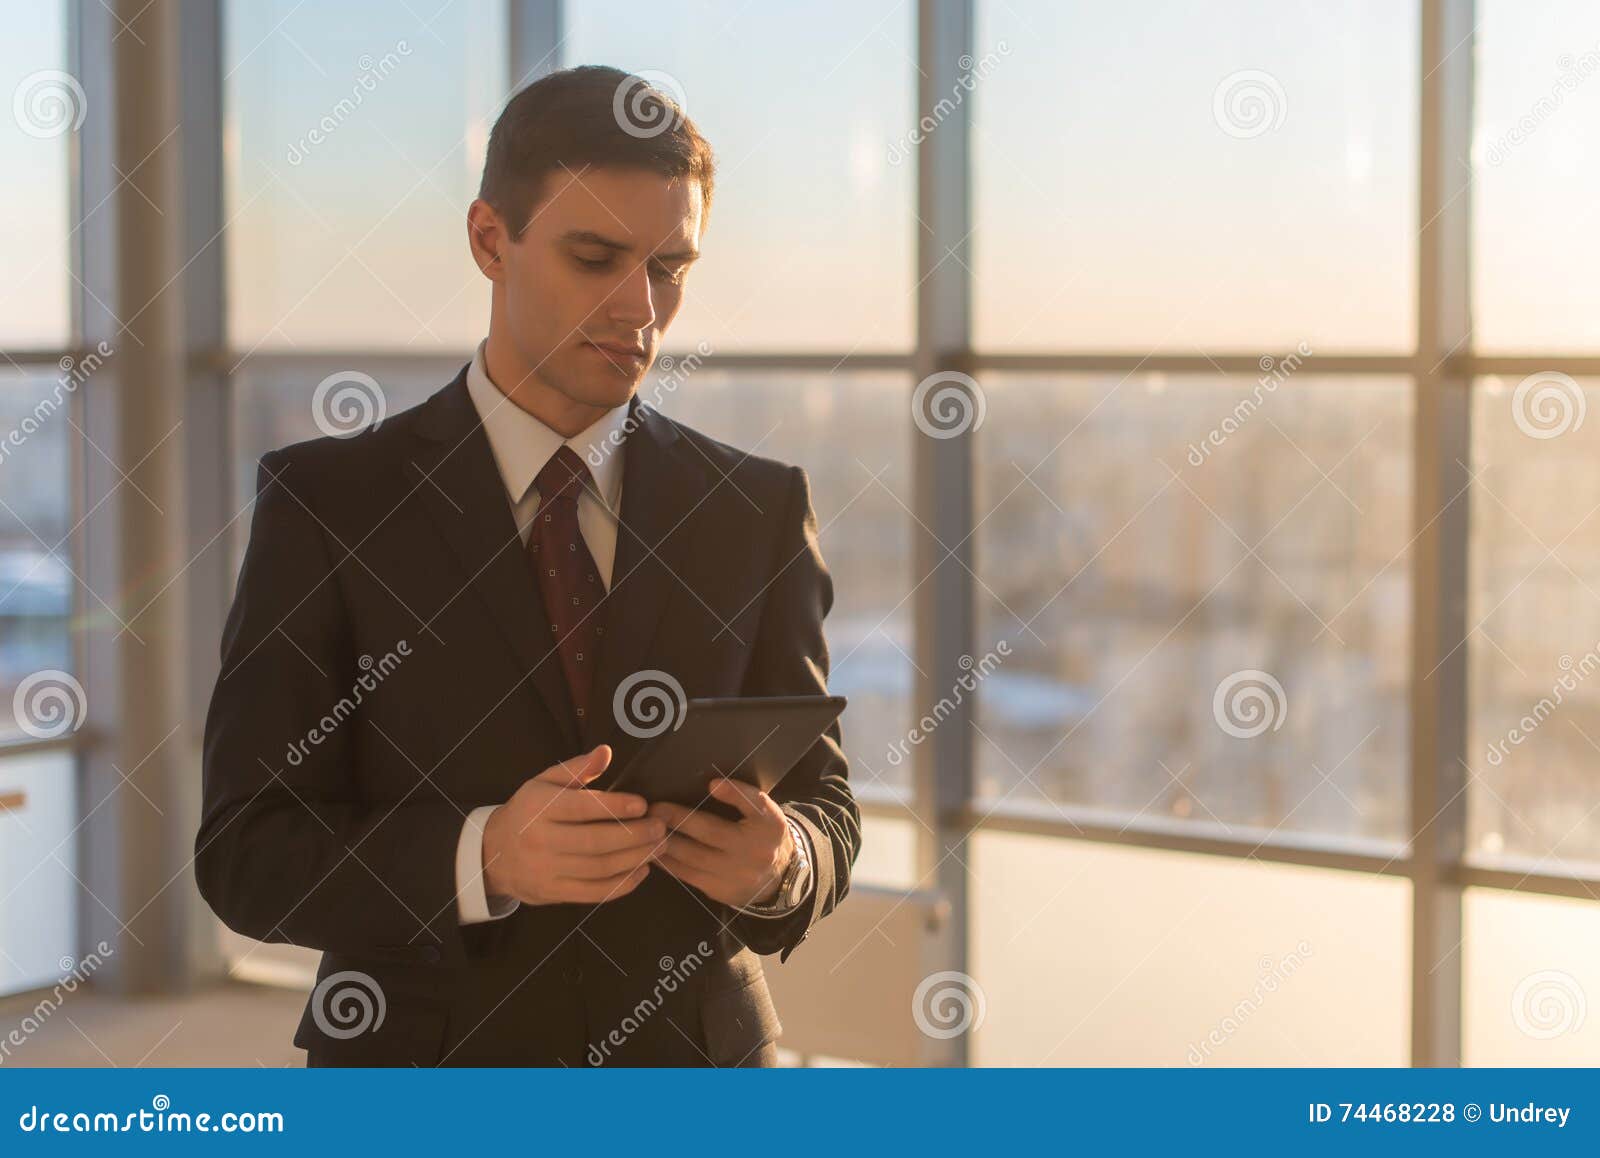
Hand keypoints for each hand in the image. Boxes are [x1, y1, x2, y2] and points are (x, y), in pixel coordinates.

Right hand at [481, 745, 664, 905]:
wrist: (493, 853)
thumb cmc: (528, 811)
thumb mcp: (544, 782)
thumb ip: (577, 768)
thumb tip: (606, 752)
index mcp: (539, 808)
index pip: (583, 808)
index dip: (616, 806)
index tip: (643, 804)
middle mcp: (541, 841)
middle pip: (596, 843)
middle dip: (635, 836)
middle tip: (660, 828)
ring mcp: (546, 871)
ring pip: (600, 869)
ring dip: (636, 859)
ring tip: (659, 847)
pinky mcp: (553, 894)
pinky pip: (595, 893)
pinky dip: (623, 884)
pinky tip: (641, 870)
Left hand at [647, 778, 794, 908]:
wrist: (777, 878)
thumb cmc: (764, 836)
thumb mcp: (765, 813)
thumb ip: (744, 796)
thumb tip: (712, 784)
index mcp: (767, 827)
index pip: (752, 806)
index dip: (733, 794)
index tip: (710, 784)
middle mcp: (752, 852)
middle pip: (710, 833)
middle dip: (678, 819)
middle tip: (654, 809)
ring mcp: (734, 875)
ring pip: (694, 857)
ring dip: (666, 842)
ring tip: (647, 829)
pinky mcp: (718, 891)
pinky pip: (688, 875)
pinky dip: (668, 862)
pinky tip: (654, 850)